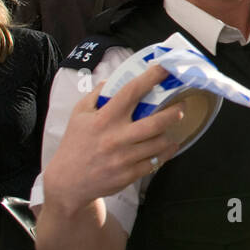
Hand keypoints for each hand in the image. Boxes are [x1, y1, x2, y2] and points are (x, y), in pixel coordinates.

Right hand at [42, 62, 188, 217]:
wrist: (68, 182)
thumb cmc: (75, 144)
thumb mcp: (78, 115)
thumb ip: (95, 95)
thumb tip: (111, 80)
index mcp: (104, 119)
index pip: (131, 92)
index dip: (151, 78)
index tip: (165, 68)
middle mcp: (115, 137)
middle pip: (155, 123)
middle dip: (173, 112)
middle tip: (181, 105)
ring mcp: (123, 158)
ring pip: (159, 143)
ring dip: (170, 133)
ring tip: (174, 126)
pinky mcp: (129, 174)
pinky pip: (155, 162)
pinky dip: (166, 152)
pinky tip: (168, 145)